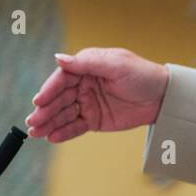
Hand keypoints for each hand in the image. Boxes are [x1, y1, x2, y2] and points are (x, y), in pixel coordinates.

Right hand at [25, 48, 168, 142]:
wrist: (163, 98)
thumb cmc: (142, 75)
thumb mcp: (116, 64)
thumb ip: (86, 62)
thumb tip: (58, 58)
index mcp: (87, 67)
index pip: (62, 78)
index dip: (49, 90)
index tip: (38, 101)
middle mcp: (84, 84)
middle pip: (60, 98)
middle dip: (45, 110)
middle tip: (33, 122)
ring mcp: (88, 103)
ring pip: (64, 113)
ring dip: (50, 122)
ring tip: (36, 132)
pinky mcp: (94, 120)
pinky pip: (76, 126)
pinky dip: (64, 132)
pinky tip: (52, 137)